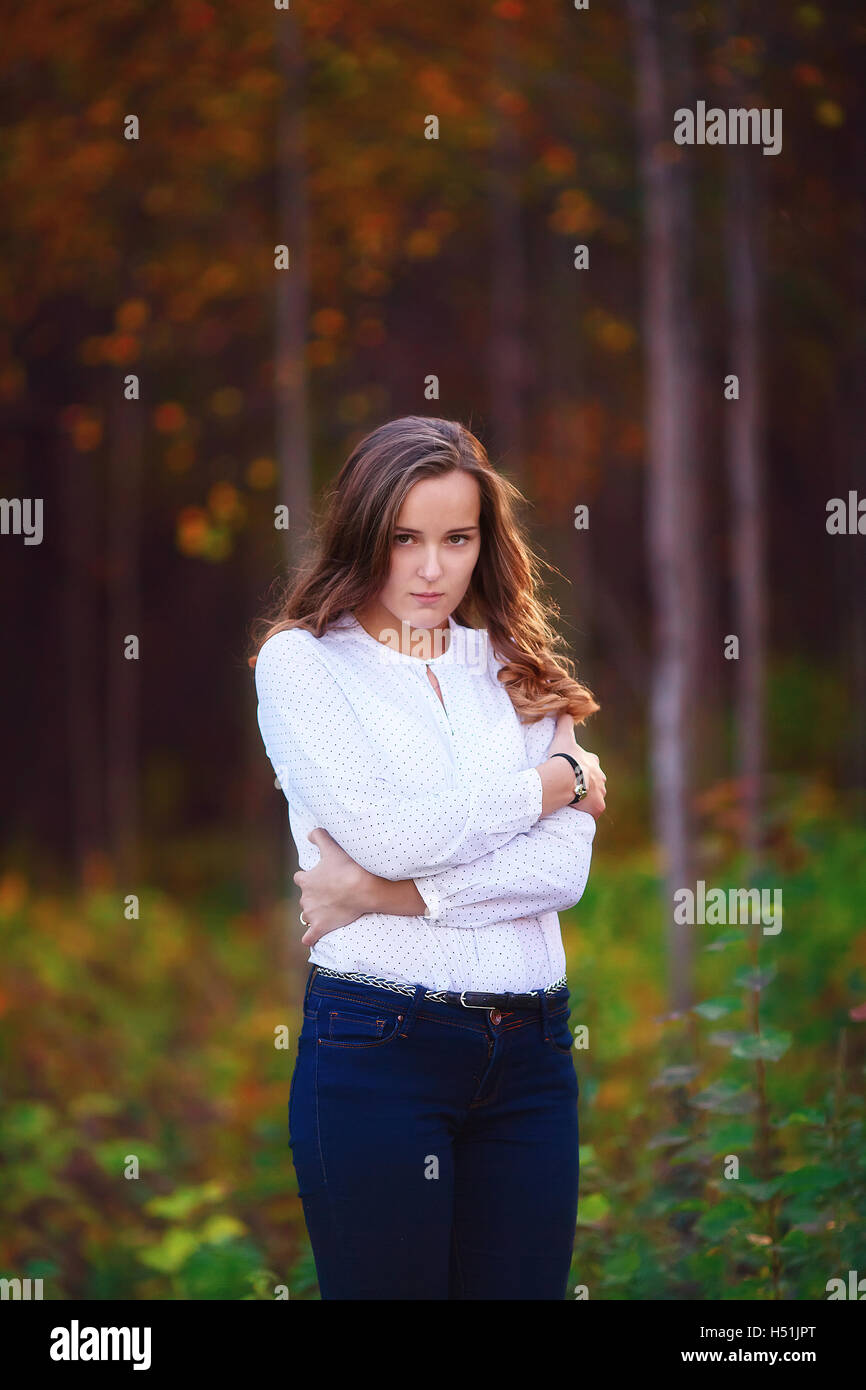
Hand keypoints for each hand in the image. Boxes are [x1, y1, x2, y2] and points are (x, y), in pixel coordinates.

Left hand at [294, 828, 374, 945]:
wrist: (362, 889)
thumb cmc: (347, 867)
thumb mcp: (332, 847)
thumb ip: (319, 836)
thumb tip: (310, 834)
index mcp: (306, 880)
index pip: (300, 878)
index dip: (309, 878)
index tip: (320, 878)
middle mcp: (305, 898)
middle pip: (305, 898)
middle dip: (314, 897)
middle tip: (330, 894)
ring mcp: (312, 914)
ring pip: (307, 916)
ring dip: (314, 914)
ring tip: (329, 911)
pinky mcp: (321, 927)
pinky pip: (309, 937)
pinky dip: (310, 938)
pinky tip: (311, 939)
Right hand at [550, 711, 606, 818]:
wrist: (567, 776)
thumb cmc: (565, 757)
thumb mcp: (564, 737)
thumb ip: (565, 724)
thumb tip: (565, 711)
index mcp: (593, 762)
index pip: (591, 764)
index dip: (583, 768)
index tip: (574, 770)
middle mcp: (600, 778)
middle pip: (595, 782)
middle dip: (588, 785)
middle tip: (574, 787)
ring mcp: (600, 793)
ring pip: (596, 797)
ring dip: (588, 798)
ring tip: (574, 801)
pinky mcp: (597, 806)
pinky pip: (593, 811)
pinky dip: (588, 811)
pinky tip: (580, 812)